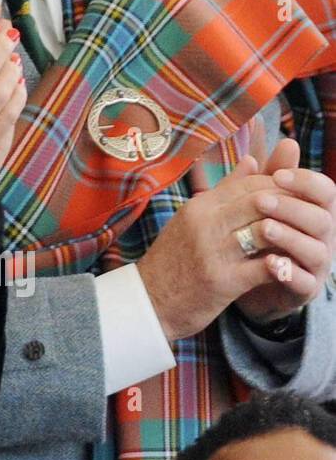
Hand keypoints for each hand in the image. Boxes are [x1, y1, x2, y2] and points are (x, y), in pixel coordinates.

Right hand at [137, 155, 294, 341]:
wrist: (149, 300)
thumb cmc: (174, 258)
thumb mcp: (192, 218)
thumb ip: (225, 190)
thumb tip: (253, 160)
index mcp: (199, 206)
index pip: (249, 184)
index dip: (280, 187)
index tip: (297, 198)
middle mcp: (205, 224)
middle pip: (260, 202)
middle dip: (291, 208)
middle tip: (310, 217)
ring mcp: (213, 252)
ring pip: (265, 230)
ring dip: (290, 236)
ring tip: (304, 242)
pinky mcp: (222, 281)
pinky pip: (263, 267)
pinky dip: (282, 265)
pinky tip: (291, 267)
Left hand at [234, 138, 335, 324]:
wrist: (248, 279)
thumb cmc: (259, 233)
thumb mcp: (259, 202)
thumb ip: (270, 176)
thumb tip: (287, 142)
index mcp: (314, 211)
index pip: (325, 191)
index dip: (306, 180)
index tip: (277, 173)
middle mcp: (322, 237)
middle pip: (321, 218)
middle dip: (292, 207)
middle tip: (262, 200)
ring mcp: (316, 264)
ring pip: (316, 250)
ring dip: (290, 237)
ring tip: (263, 228)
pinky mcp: (304, 289)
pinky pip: (305, 282)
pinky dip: (289, 273)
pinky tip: (269, 263)